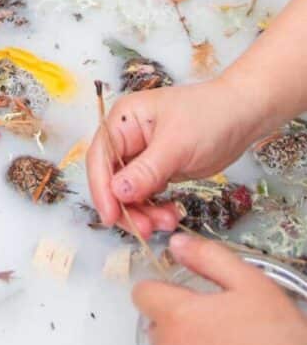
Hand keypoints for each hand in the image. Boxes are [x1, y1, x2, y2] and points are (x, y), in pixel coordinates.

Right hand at [86, 79, 262, 238]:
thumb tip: (116, 191)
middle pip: (111, 178)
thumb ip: (146, 170)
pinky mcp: (158, 169)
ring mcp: (143, 154)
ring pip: (128, 191)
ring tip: (168, 221)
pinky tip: (172, 214)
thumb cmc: (210, 117)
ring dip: (143, 211)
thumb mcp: (177, 145)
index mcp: (124, 120)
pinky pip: (146, 195)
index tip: (111, 217)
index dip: (101, 188)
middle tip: (146, 229)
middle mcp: (128, 136)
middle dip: (126, 206)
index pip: (100, 157)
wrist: (243, 115)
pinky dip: (155, 209)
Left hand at [135, 233, 306, 344]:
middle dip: (173, 314)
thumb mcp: (247, 281)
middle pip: (154, 322)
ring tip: (222, 335)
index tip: (182, 287)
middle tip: (209, 311)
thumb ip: (206, 257)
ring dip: (185, 339)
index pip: (141, 294)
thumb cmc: (274, 333)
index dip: (159, 285)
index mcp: (178, 316)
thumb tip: (176, 243)